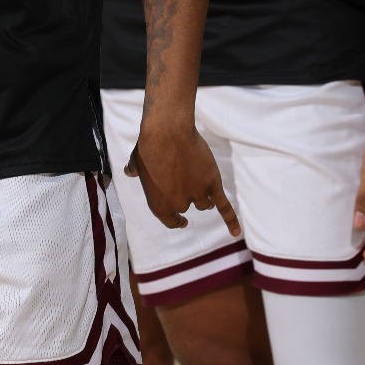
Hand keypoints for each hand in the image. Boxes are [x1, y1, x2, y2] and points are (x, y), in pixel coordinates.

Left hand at [124, 113, 237, 235]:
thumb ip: (134, 170)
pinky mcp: (212, 183)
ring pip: (205, 203)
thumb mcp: (136, 161)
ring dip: (203, 197)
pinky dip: (230, 220)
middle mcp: (178, 204)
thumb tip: (129, 171)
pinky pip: (224, 206)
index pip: (170, 220)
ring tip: (201, 183)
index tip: (182, 222)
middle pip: (188, 206)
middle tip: (184, 179)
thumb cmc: (149, 145)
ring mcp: (197, 194)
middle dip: (186, 196)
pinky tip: (235, 232)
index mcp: (158, 204)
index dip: (176, 221)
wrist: (168, 132)